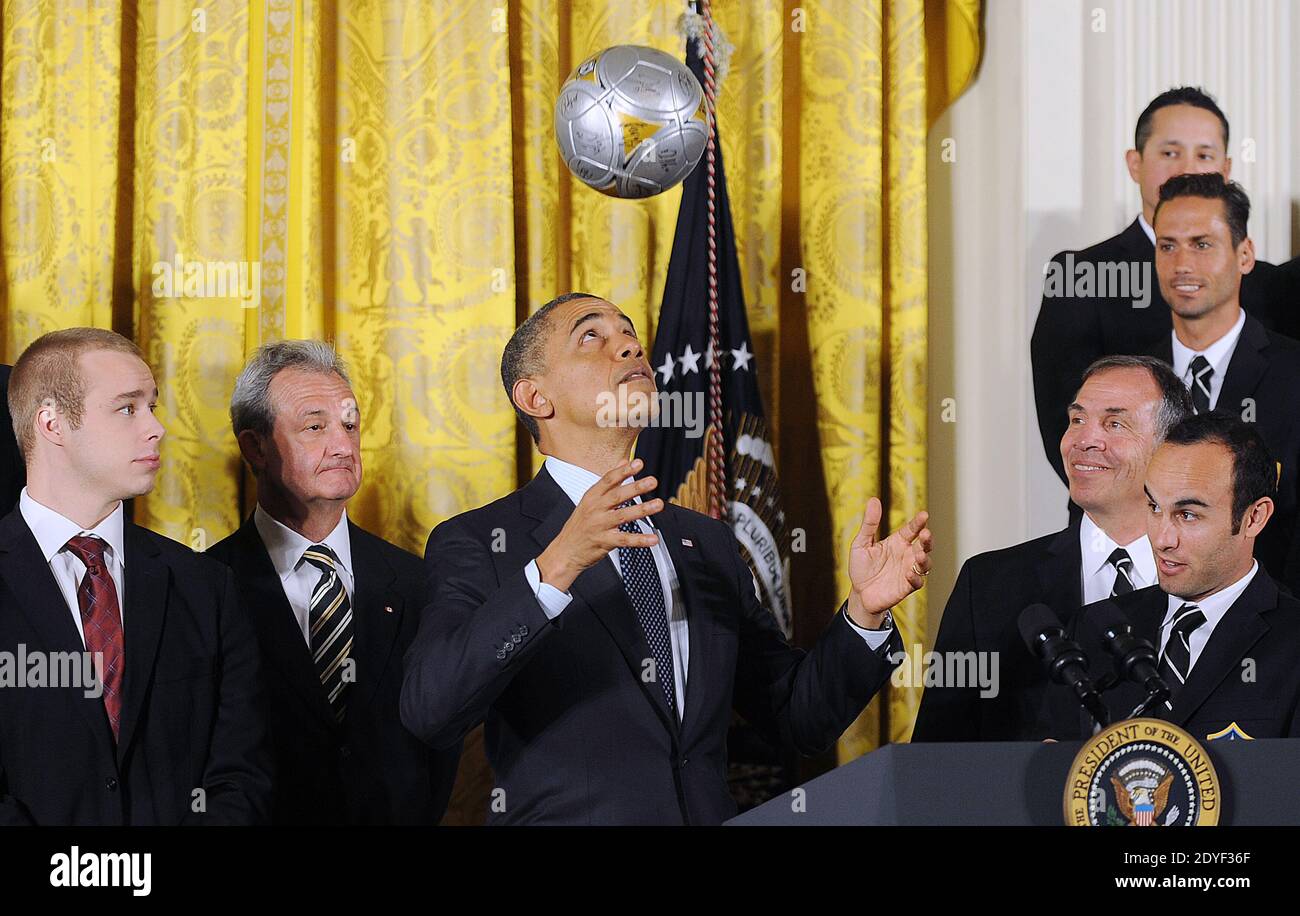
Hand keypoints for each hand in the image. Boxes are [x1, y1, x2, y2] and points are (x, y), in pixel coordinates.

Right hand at [535, 458, 662, 592]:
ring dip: (642, 510)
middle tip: (652, 481)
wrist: (565, 551)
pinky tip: (652, 538)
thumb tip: (623, 461)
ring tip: (658, 505)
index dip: (623, 471)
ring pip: (623, 516)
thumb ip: (608, 482)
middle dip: (635, 487)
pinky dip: (640, 540)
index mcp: (592, 497)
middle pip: (617, 496)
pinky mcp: (604, 542)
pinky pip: (625, 540)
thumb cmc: (580, 525)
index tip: (638, 463)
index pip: (608, 480)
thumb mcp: (589, 500)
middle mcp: (595, 509)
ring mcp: (599, 526)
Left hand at [845, 497, 931, 627]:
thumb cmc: (861, 567)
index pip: (912, 529)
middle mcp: (906, 555)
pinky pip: (917, 582)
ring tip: (919, 554)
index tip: (924, 515)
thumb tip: (873, 500)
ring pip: (925, 563)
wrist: (859, 593)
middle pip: (924, 545)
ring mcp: (909, 570)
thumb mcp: (861, 543)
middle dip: (928, 539)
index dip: (918, 522)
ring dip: (925, 559)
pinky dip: (915, 577)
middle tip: (926, 534)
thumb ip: (869, 523)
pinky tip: (908, 573)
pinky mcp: (907, 586)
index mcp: (898, 542)